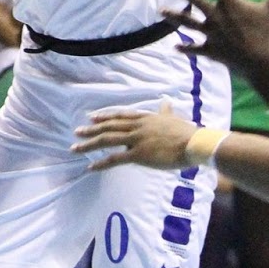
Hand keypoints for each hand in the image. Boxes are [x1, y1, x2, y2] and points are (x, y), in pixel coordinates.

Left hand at [72, 101, 196, 170]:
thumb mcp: (172, 118)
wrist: (193, 143)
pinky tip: (90, 166)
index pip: (119, 116)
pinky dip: (101, 162)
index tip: (91, 118)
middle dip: (91, 130)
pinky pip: (115, 159)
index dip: (104, 116)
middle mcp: (136, 126)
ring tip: (75, 148)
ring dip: (89, 144)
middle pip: (109, 127)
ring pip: (107, 140)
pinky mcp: (138, 154)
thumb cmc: (186, 132)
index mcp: (144, 118)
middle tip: (77, 132)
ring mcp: (136, 140)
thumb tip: (166, 101)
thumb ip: (165, 111)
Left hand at [164, 0, 268, 81]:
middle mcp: (216, 17)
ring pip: (188, 23)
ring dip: (174, 16)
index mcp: (230, 3)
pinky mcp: (213, 52)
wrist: (266, 68)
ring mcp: (212, 35)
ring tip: (161, 11)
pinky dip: (186, 48)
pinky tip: (176, 48)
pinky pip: (195, 49)